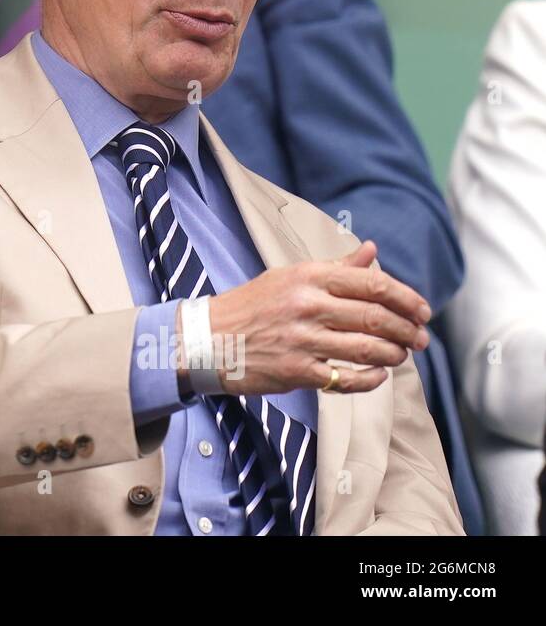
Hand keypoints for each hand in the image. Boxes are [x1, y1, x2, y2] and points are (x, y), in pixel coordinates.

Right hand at [205, 241, 429, 396]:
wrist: (207, 338)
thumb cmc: (251, 305)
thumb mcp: (289, 277)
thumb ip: (335, 267)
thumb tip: (372, 250)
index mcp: (308, 277)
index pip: (372, 284)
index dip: (406, 298)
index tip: (423, 311)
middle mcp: (307, 305)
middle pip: (375, 317)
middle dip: (407, 330)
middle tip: (420, 339)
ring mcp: (302, 339)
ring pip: (366, 349)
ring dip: (393, 354)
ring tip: (401, 355)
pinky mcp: (296, 371)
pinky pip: (345, 379)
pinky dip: (369, 380)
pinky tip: (377, 376)